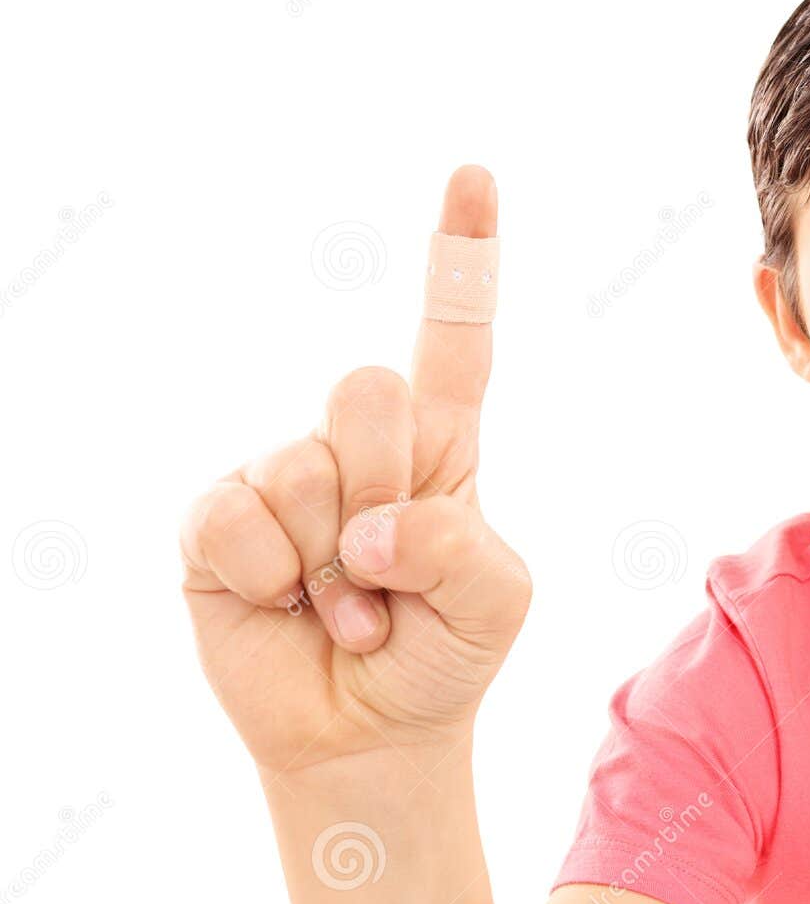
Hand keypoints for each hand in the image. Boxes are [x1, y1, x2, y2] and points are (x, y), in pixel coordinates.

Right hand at [178, 166, 530, 781]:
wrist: (370, 733)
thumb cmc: (444, 651)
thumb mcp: (497, 601)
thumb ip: (459, 548)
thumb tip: (369, 529)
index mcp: (440, 443)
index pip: (454, 337)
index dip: (462, 253)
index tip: (475, 170)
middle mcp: (358, 444)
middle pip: (367, 389)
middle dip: (386, 487)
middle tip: (389, 568)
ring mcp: (283, 477)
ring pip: (303, 467)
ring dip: (336, 565)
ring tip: (351, 607)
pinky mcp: (219, 522)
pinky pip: (238, 519)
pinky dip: (274, 580)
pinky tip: (289, 607)